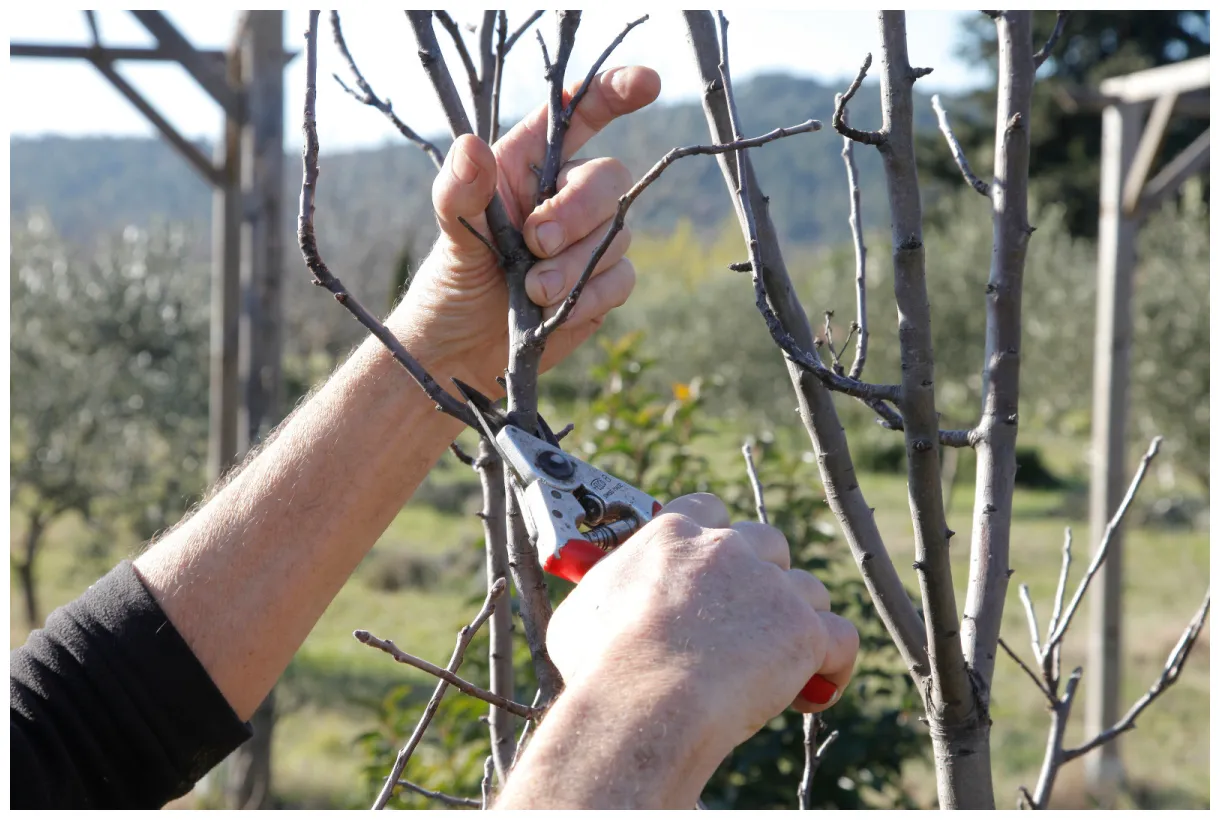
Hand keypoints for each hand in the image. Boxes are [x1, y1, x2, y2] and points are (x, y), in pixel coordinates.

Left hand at [390, 66, 661, 395]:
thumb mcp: (450, 231)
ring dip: (576, 265)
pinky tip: (558, 309)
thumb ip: (461, 189)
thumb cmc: (451, 281)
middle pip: (609, 178)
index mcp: (529, 163)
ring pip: (617, 233)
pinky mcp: (602, 283)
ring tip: (532, 290)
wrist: (463, 349)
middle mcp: (565, 194)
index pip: (581, 113)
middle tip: (536, 243)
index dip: (617, 91)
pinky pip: (621, 278)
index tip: (648, 83)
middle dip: (578, 211)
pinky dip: (590, 294)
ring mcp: (588, 239)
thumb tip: (471, 146)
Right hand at [547, 493, 859, 754]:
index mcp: (672, 533)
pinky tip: (816, 687)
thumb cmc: (601, 666)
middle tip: (747, 623)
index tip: (712, 567)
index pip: (707, 508)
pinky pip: (841, 637)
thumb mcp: (581, 615)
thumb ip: (604, 597)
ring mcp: (769, 586)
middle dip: (764, 578)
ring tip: (778, 665)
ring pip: (808, 589)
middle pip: (767, 543)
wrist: (643, 701)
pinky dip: (834, 662)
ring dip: (798, 621)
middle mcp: (726, 548)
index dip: (715, 537)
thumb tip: (595, 610)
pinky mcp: (803, 630)